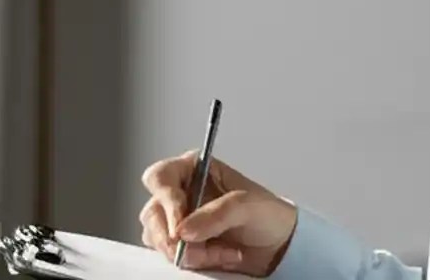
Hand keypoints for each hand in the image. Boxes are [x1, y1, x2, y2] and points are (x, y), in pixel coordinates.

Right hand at [140, 152, 297, 276]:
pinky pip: (169, 255)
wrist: (277, 246)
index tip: (180, 225)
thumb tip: (185, 229)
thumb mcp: (247, 205)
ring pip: (157, 237)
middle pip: (152, 212)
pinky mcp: (180, 244)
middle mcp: (181, 192)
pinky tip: (218, 255)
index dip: (165, 200)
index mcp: (194, 170)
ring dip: (189, 251)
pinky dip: (193, 261)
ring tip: (220, 250)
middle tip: (197, 247)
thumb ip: (216, 214)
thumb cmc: (267, 214)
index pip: (160, 176)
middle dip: (174, 236)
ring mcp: (177, 220)